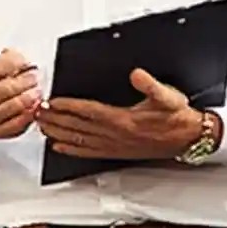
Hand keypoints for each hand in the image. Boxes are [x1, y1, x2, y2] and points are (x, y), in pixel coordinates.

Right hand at [0, 49, 41, 152]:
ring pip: (13, 106)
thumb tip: (18, 56)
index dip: (14, 63)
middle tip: (35, 76)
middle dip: (25, 80)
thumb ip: (3, 61)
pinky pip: (18, 122)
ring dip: (30, 96)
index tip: (25, 61)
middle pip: (5, 88)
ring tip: (37, 90)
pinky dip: (30, 112)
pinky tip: (34, 105)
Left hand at [35, 68, 203, 159]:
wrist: (189, 138)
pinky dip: (72, 149)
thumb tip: (137, 75)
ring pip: (79, 140)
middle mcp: (115, 135)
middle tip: (37, 112)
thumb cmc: (177, 116)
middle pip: (78, 126)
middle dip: (55, 119)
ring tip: (41, 127)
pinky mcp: (116, 152)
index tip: (52, 101)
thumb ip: (151, 85)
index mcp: (124, 120)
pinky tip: (60, 147)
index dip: (68, 106)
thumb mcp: (168, 95)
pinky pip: (88, 152)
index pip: (89, 111)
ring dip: (58, 133)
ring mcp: (114, 146)